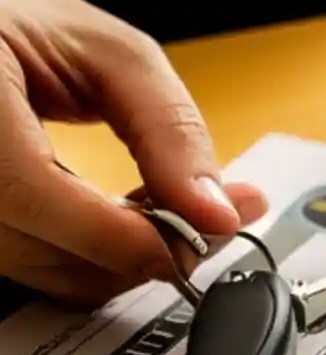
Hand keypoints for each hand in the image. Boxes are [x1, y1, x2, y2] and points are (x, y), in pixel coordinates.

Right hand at [0, 0, 266, 307]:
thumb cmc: (26, 30)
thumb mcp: (113, 56)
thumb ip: (169, 131)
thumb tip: (216, 213)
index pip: (27, 192)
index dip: (117, 233)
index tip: (194, 236)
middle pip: (36, 250)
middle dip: (136, 251)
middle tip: (209, 223)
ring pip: (38, 272)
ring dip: (120, 258)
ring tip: (173, 213)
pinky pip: (34, 266)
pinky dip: (93, 256)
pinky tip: (129, 223)